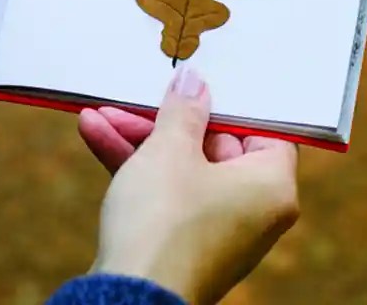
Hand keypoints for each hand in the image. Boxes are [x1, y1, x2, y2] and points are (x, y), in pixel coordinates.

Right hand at [77, 66, 298, 304]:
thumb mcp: (169, 150)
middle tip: (136, 96)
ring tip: (98, 114)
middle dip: (163, 121)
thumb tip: (195, 82)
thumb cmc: (163, 222)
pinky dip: (136, 170)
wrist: (130, 300)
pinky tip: (95, 136)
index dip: (229, 103)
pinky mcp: (184, 245)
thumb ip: (183, 110)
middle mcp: (254, 210)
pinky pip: (166, 196)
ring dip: (138, 141)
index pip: (263, 130)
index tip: (201, 83)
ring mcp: (218, 230)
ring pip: (182, 170)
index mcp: (271, 185)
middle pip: (213, 147)